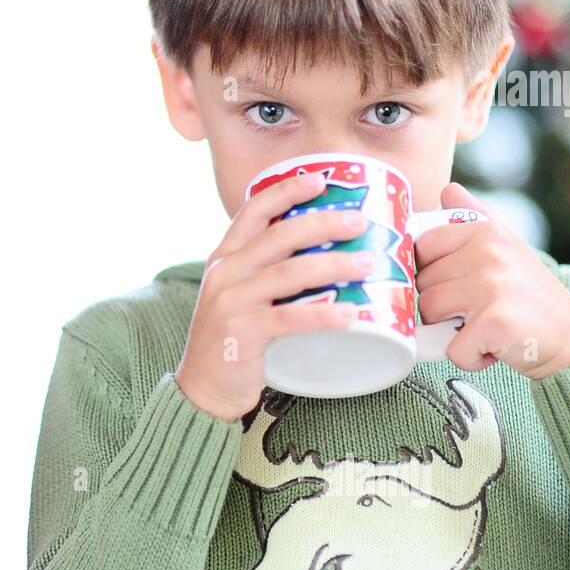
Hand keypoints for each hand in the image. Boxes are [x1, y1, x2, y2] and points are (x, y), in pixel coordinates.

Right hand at [176, 170, 371, 420]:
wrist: (202, 389)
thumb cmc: (231, 340)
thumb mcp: (238, 295)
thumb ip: (264, 272)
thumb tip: (319, 252)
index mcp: (224, 258)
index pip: (253, 210)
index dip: (287, 190)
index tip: (321, 180)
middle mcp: (225, 273)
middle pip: (279, 235)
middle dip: (323, 222)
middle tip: (359, 222)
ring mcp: (232, 301)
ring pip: (290, 272)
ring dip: (334, 265)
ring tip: (368, 264)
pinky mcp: (243, 332)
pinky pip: (291, 318)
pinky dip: (323, 313)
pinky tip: (351, 313)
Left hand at [415, 182, 569, 378]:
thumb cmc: (531, 296)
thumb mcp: (508, 246)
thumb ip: (476, 217)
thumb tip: (448, 190)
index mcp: (485, 231)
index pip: (422, 246)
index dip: (430, 272)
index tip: (456, 284)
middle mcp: (487, 252)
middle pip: (422, 283)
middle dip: (440, 305)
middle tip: (476, 310)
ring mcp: (490, 286)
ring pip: (429, 312)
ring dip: (449, 330)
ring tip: (482, 326)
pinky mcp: (493, 322)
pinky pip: (450, 347)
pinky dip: (468, 357)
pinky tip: (493, 347)